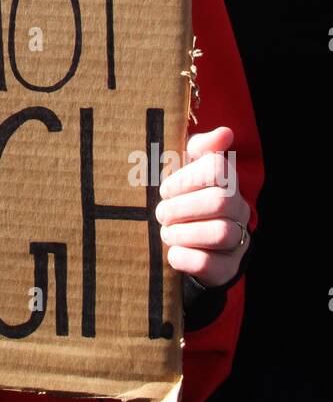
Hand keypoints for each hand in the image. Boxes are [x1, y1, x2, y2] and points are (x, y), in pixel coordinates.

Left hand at [154, 126, 249, 287]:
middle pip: (219, 202)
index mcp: (229, 183)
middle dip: (181, 207)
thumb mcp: (190, 169)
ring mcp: (237, 241)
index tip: (166, 189)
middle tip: (161, 213)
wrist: (197, 245)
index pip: (217, 170)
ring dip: (182, 232)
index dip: (186, 179)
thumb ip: (202, 148)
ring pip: (219, 233)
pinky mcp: (226, 268)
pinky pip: (209, 264)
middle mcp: (240, 210)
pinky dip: (184, 257)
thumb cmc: (188, 198)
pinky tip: (173, 252)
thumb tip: (224, 133)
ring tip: (166, 232)